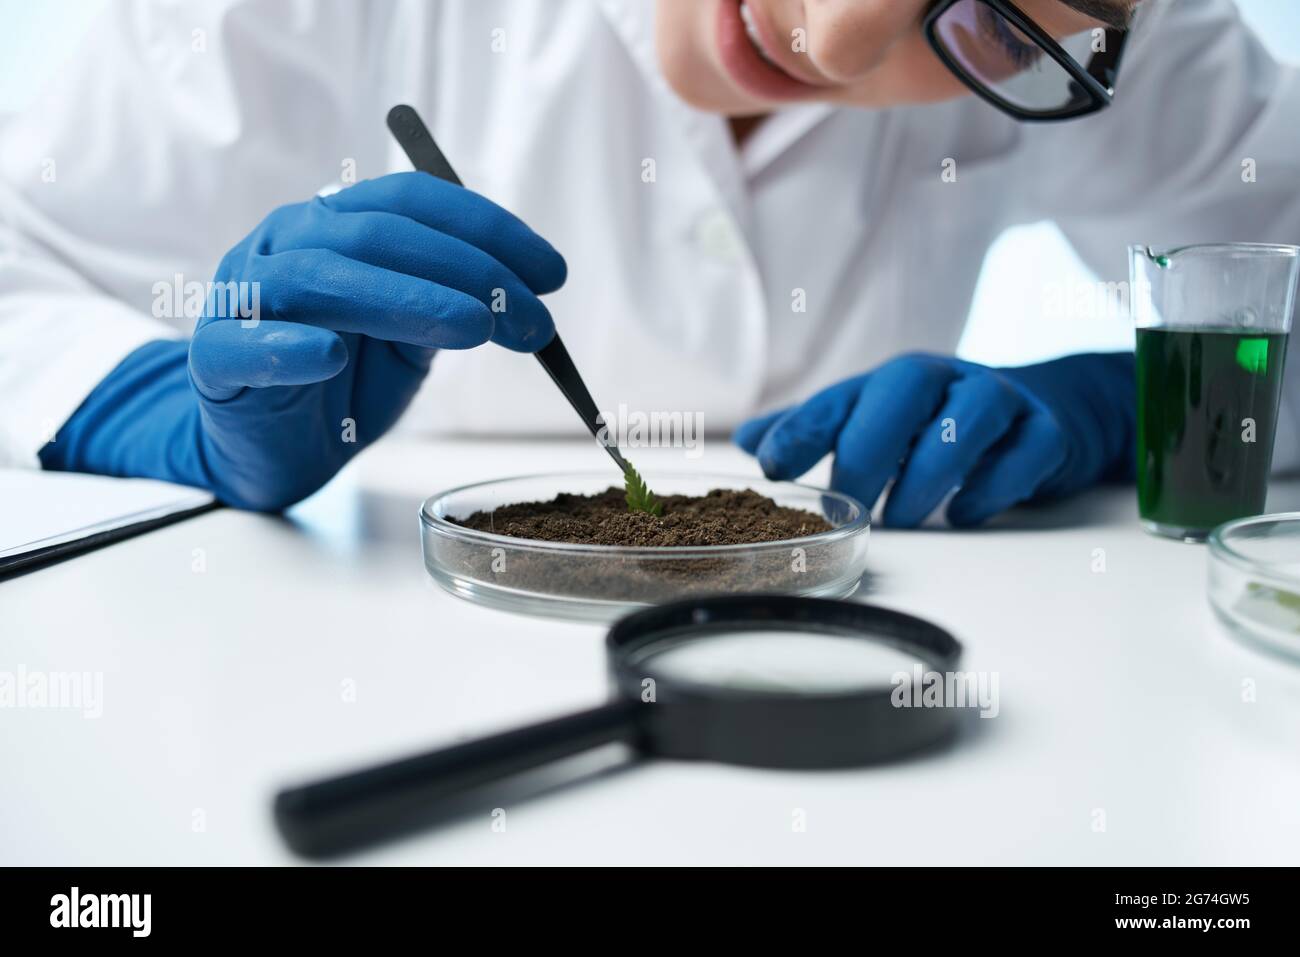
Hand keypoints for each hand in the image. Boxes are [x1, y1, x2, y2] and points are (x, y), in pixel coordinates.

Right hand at [41, 172, 565, 509]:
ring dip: (403, 299)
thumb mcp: (408, 340)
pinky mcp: (214, 360)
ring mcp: (243, 297)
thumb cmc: (339, 383)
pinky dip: (286, 344)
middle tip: (530, 318)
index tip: (551, 272)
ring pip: (317, 278)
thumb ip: (450, 309)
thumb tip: (526, 300)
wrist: (266, 446)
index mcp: (335, 226)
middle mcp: (287, 245)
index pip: (413, 202)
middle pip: (376, 235)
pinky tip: (328, 354)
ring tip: (471, 328)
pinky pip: (243, 343)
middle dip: (467, 272)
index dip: (487, 228)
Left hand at [734, 352, 1134, 527]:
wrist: (1044, 410)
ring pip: (969, 416)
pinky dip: (993, 485)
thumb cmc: (939, 422)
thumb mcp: (875, 421)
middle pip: (902, 391)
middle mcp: (942, 381)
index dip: (802, 428)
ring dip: (930, 469)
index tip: (771, 465)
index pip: (840, 398)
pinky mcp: (1045, 432)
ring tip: (901, 517)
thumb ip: (815, 432)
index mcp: (890, 382)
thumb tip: (747, 441)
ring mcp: (998, 401)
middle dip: (868, 446)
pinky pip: (1026, 451)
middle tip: (847, 501)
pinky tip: (963, 515)